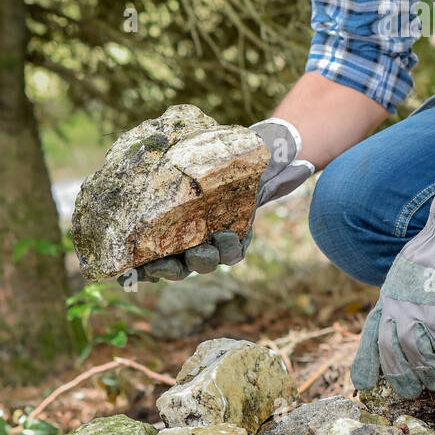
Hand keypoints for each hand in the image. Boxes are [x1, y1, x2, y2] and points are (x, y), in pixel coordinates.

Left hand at [138, 116, 313, 282]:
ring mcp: (181, 248)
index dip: (228, 249)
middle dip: (198, 261)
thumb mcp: (259, 171)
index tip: (224, 237)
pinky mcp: (156, 245)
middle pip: (203, 263)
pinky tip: (129, 268)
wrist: (208, 170)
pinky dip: (140, 267)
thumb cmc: (239, 173)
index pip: (232, 252)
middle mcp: (207, 246)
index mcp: (232, 236)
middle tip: (194, 252)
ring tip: (156, 265)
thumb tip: (305, 166)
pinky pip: (148, 261)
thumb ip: (278, 173)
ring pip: (175, 266)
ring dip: (166, 268)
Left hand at [350, 147, 434, 396]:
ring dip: (430, 374)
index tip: (362, 385)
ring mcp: (414, 308)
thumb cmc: (433, 251)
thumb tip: (409, 322)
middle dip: (402, 378)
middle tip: (415, 392)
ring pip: (417, 354)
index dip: (365, 362)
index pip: (369, 336)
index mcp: (385, 298)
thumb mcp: (404, 274)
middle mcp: (394, 305)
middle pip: (392, 353)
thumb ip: (402, 297)